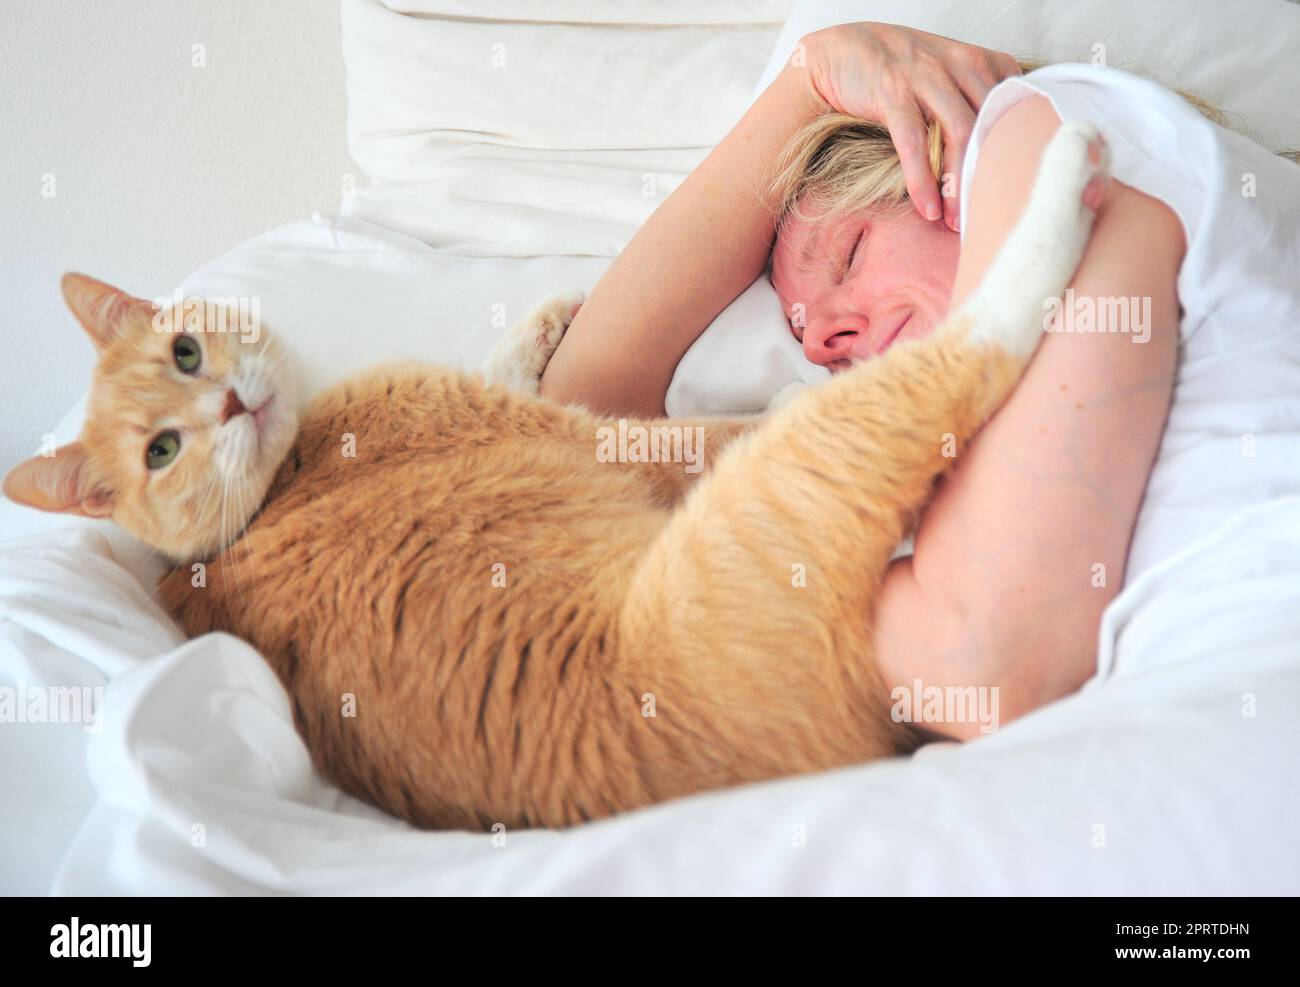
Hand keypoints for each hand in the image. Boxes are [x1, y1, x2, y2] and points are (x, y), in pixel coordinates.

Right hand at [801, 23, 1020, 230]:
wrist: (842, 50)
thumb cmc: (898, 69)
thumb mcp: (945, 72)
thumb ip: (975, 97)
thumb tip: (998, 149)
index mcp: (978, 61)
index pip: (1014, 107)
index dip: (1015, 151)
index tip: (1011, 188)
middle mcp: (959, 64)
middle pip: (990, 125)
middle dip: (990, 175)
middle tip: (986, 215)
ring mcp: (926, 76)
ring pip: (959, 134)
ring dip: (959, 184)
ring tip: (956, 221)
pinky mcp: (893, 93)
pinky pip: (915, 143)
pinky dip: (922, 180)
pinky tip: (928, 208)